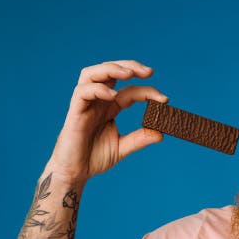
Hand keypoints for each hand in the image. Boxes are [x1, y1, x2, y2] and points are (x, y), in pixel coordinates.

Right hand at [48, 59, 168, 180]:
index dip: (147, 91)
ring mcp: (85, 104)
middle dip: (129, 66)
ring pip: (92, 74)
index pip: (129, 91)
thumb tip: (161, 134)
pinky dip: (98, 89)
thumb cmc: (94, 158)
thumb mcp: (122, 147)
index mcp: (109, 107)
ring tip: (128, 73)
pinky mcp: (74, 112)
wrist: (75, 172)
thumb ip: (139, 139)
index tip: (164, 99)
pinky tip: (112, 96)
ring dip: (111, 69)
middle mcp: (97, 101)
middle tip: (148, 72)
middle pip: (109, 71)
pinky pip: (82, 92)